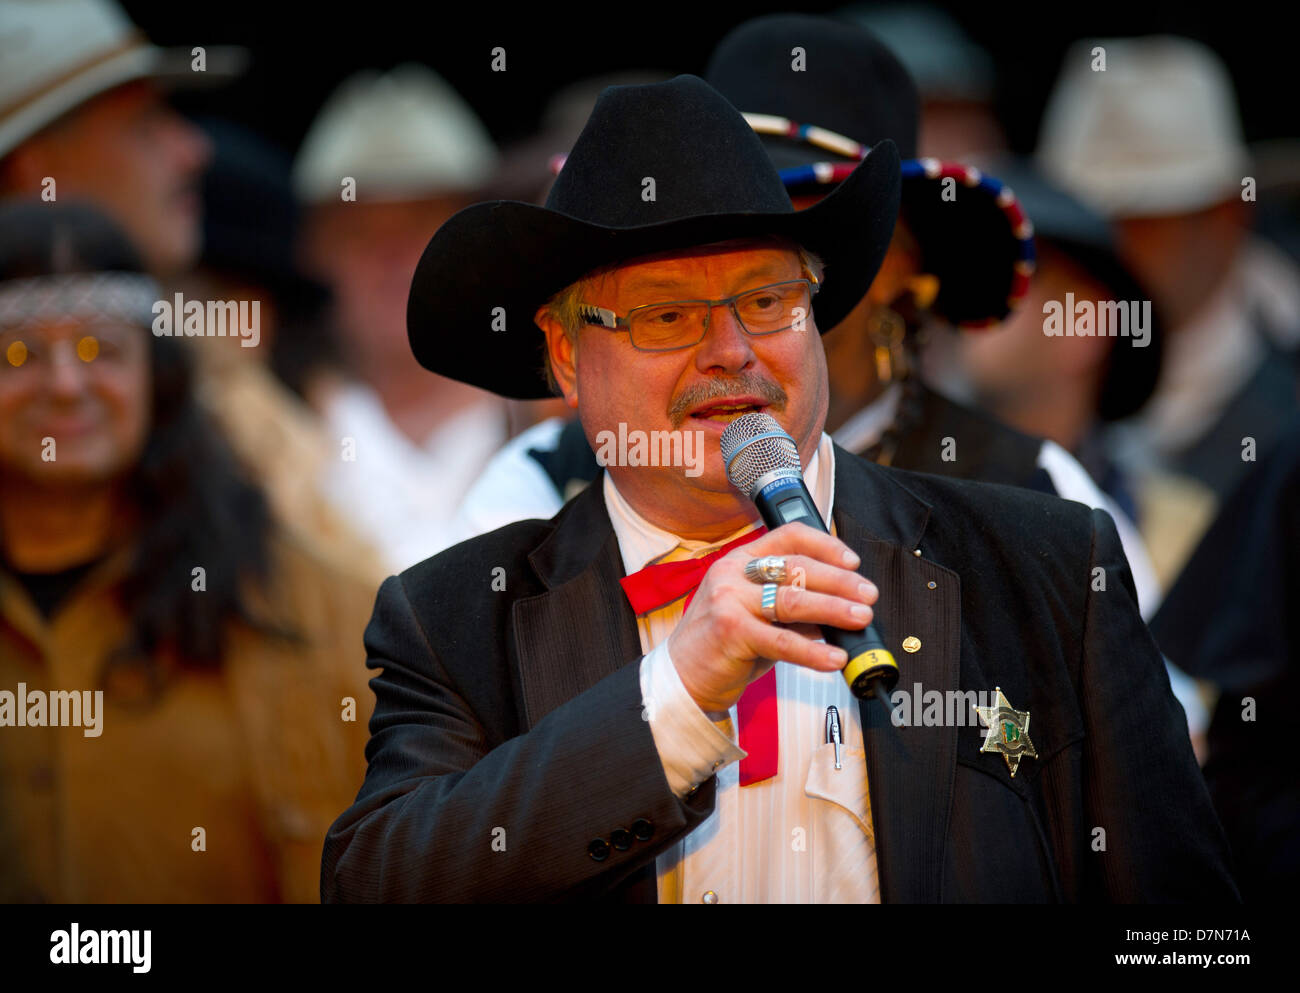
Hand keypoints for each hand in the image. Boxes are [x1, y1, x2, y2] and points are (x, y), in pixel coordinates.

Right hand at [666, 522, 877, 716]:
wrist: (681, 678)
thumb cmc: (720, 645)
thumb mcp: (755, 616)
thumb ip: (791, 610)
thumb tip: (839, 612)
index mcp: (739, 561)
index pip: (788, 537)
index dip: (825, 545)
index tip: (852, 562)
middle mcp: (732, 574)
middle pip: (797, 567)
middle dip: (840, 581)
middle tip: (868, 595)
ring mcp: (729, 601)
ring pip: (794, 600)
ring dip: (834, 609)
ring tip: (861, 618)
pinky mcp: (731, 632)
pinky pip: (783, 642)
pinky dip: (814, 652)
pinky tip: (834, 658)